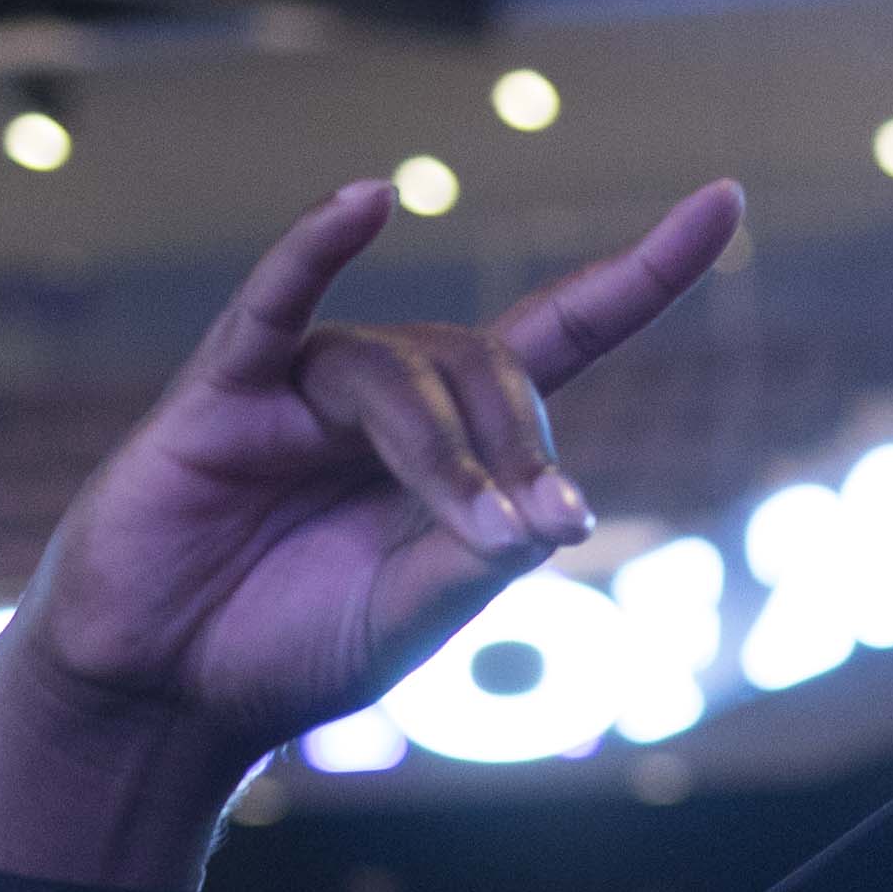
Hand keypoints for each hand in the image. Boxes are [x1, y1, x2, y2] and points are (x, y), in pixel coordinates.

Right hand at [0, 174, 745, 874]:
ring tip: (466, 533)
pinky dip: (315, 249)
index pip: (566, 333)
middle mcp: (387, 396)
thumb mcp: (412, 616)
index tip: (726, 201)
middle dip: (519, 447)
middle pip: (488, 366)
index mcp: (454, 444)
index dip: (644, 272)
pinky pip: (277, 305)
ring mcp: (303, 387)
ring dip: (446, 452)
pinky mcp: (223, 392)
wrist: (166, 691)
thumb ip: (478, 560)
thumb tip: (553, 516)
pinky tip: (362, 205)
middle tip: (517, 541)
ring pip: (400, 376)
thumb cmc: (288, 645)